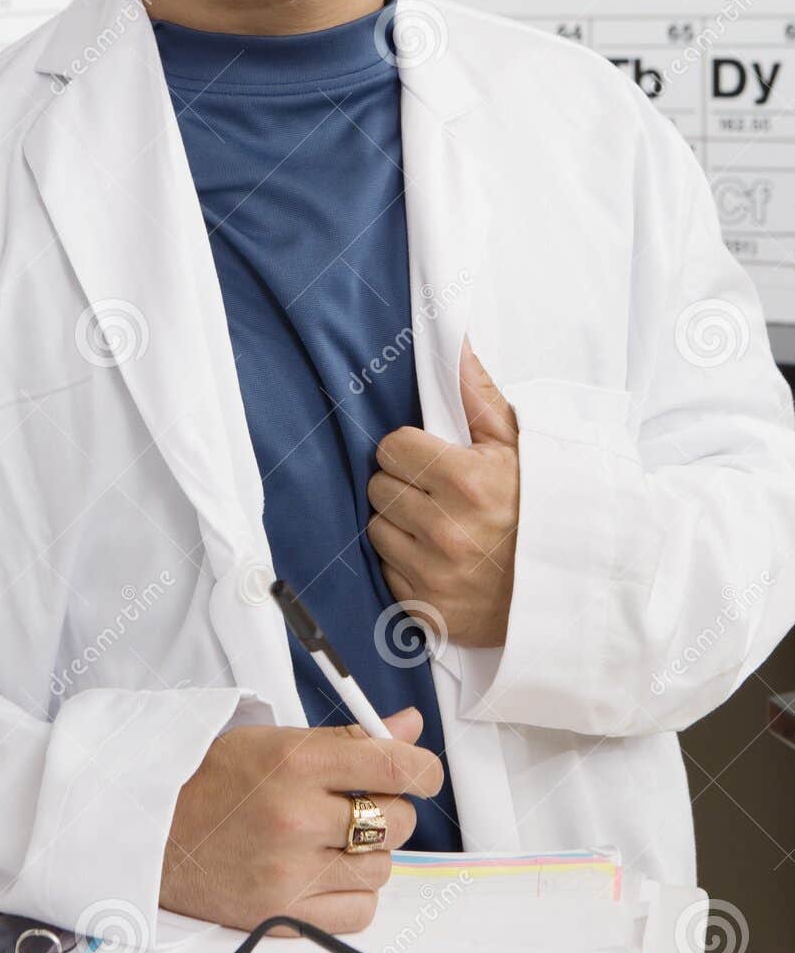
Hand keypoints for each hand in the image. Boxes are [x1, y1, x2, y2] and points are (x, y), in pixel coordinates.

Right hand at [159, 706, 442, 934]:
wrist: (158, 830)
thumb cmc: (216, 779)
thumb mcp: (280, 740)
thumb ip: (351, 738)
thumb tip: (408, 728)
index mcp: (297, 761)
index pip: (396, 767)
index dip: (423, 770)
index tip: (423, 772)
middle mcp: (298, 817)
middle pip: (398, 819)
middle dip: (389, 808)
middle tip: (358, 801)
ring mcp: (292, 871)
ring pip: (383, 867)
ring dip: (369, 852)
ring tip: (331, 838)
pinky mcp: (286, 914)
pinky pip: (361, 909)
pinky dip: (354, 892)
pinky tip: (326, 871)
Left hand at [367, 337, 519, 647]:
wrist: (575, 587)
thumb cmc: (545, 508)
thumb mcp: (519, 445)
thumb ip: (477, 393)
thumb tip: (453, 341)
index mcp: (466, 482)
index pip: (392, 448)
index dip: (411, 450)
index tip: (434, 460)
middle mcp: (446, 531)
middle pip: (380, 487)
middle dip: (405, 485)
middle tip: (440, 494)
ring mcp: (435, 575)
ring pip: (378, 530)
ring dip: (401, 525)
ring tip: (442, 526)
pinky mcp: (428, 611)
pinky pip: (389, 574)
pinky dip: (407, 566)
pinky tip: (441, 560)